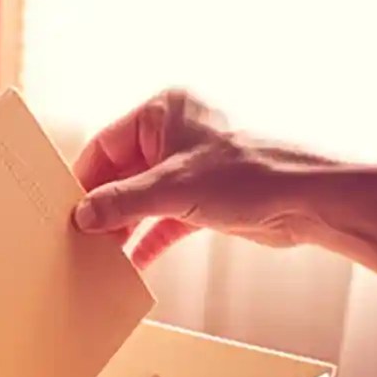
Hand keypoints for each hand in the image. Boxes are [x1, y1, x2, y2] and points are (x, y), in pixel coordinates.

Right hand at [72, 89, 332, 267]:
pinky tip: (132, 265)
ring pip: (141, 199)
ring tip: (99, 254)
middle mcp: (175, 135)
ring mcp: (189, 168)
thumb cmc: (251, 173)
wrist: (310, 201)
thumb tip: (83, 215)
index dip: (84, 177)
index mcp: (164, 111)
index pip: (106, 143)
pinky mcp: (204, 199)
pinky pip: (163, 220)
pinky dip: (148, 240)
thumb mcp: (172, 188)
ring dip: (123, 227)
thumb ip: (122, 202)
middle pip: (121, 174)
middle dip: (103, 207)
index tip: (65, 207)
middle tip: (77, 235)